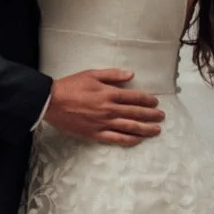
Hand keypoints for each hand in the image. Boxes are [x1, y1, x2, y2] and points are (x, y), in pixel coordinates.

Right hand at [43, 68, 163, 146]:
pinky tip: (138, 140)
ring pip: (130, 127)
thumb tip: (131, 75)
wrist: (52, 102)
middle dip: (151, 115)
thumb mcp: (91, 74)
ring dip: (146, 129)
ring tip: (157, 130)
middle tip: (162, 117)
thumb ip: (112, 75)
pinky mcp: (96, 134)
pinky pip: (117, 138)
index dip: (147, 100)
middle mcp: (109, 109)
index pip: (134, 97)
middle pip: (135, 113)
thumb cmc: (71, 86)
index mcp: (109, 93)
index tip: (156, 102)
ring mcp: (103, 123)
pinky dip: (129, 140)